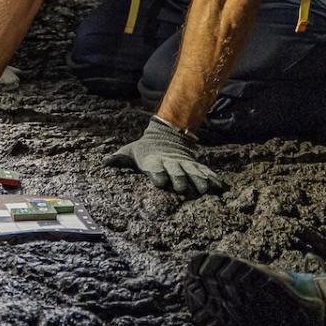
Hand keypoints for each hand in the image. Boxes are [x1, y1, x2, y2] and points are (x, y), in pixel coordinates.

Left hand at [104, 116, 225, 195]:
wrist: (165, 135)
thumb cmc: (143, 150)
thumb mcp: (130, 151)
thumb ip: (119, 159)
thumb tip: (104, 163)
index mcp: (153, 161)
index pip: (154, 168)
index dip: (157, 174)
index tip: (159, 183)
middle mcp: (170, 163)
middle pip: (175, 171)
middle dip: (179, 179)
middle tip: (181, 189)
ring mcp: (184, 164)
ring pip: (192, 172)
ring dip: (199, 181)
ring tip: (205, 190)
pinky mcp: (194, 165)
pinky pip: (205, 172)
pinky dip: (213, 178)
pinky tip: (221, 187)